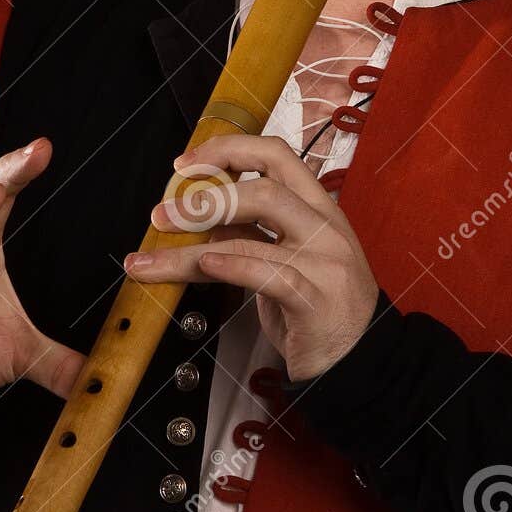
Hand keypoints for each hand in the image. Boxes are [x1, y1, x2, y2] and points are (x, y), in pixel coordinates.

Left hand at [126, 134, 379, 382]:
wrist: (357, 361)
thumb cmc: (319, 312)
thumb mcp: (288, 261)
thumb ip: (253, 235)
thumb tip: (203, 216)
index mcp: (320, 209)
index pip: (276, 155)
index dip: (227, 150)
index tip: (186, 165)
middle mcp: (326, 228)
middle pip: (265, 187)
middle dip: (205, 196)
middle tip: (162, 215)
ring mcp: (324, 263)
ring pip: (254, 234)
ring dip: (194, 244)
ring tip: (154, 258)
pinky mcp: (315, 301)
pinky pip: (268, 275)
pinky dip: (230, 266)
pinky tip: (203, 265)